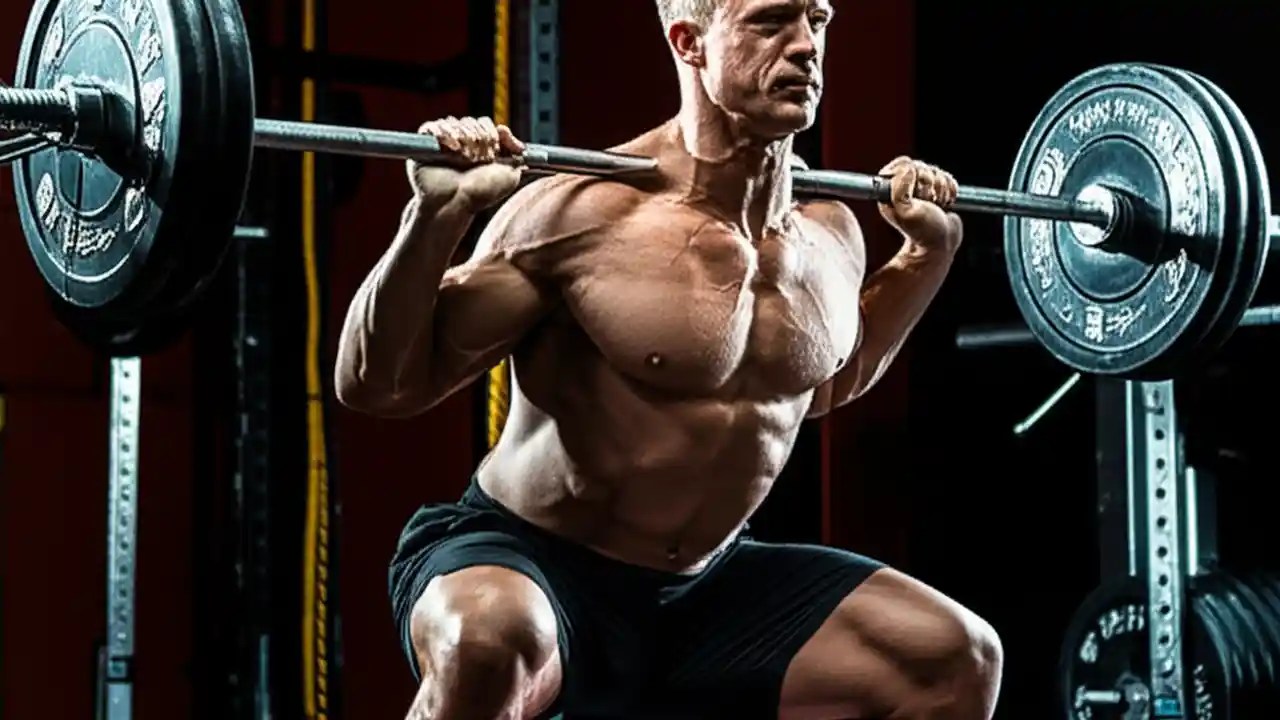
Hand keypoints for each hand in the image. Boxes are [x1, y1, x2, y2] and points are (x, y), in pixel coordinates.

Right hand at [408, 116, 525, 212]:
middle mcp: (462, 144)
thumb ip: (514, 151)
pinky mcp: (426, 144)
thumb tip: (510, 134)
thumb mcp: (509, 173)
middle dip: (477, 138)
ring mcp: (443, 143)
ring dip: (462, 138)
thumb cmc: (481, 193)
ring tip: (462, 159)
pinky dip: (443, 133)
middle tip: (476, 160)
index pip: (485, 124)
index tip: (492, 153)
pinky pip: (432, 126)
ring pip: (453, 122)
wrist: (456, 202)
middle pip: (470, 122)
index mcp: (480, 148)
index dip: (490, 135)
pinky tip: (450, 149)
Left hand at [876, 156, 962, 250]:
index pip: (903, 163)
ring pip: (936, 171)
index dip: (913, 175)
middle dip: (928, 185)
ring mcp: (920, 186)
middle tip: (927, 203)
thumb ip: (899, 188)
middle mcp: (903, 185)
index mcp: (889, 188)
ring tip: (935, 206)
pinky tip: (944, 204)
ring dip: (940, 190)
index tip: (915, 193)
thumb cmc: (920, 231)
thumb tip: (908, 167)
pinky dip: (950, 190)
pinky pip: (948, 178)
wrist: (940, 244)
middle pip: (922, 166)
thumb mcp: (903, 210)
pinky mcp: (937, 189)